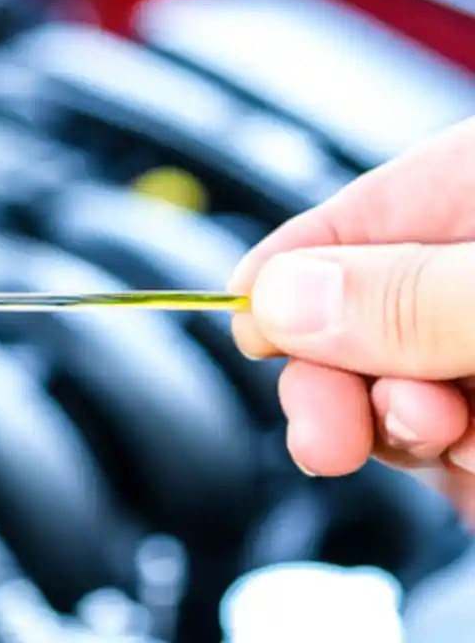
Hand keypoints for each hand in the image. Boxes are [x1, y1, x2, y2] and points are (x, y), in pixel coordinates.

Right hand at [230, 117, 474, 520]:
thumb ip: (412, 294)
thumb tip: (277, 299)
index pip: (342, 227)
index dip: (282, 284)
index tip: (249, 336)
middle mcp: (473, 273)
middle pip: (358, 327)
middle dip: (338, 384)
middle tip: (326, 436)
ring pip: (401, 400)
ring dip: (408, 434)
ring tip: (457, 436)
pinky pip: (454, 458)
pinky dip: (458, 472)